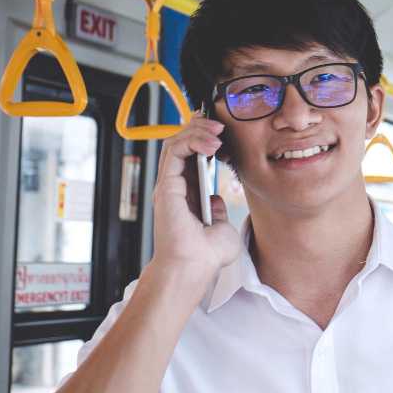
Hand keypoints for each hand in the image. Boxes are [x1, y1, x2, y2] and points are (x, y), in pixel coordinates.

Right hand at [150, 115, 241, 276]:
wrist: (195, 267)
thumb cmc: (206, 255)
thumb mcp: (223, 228)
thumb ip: (219, 212)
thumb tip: (214, 200)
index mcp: (188, 195)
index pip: (191, 156)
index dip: (205, 139)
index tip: (226, 136)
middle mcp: (176, 188)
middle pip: (181, 144)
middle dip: (200, 128)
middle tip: (220, 125)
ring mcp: (169, 185)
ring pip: (175, 142)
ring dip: (197, 130)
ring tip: (217, 132)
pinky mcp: (166, 186)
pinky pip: (174, 152)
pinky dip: (191, 141)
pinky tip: (211, 145)